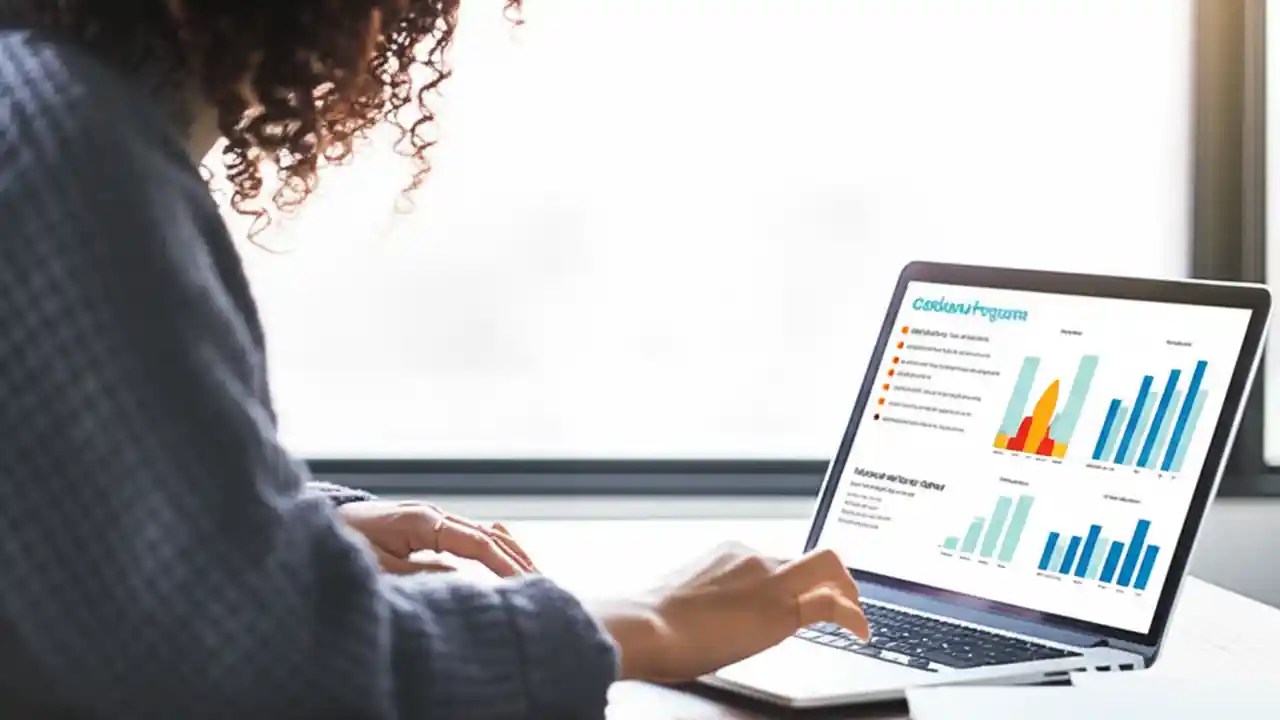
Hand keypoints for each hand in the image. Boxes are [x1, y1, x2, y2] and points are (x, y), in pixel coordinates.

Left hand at [338, 500, 536, 576]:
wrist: (316, 525)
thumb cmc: (342, 546)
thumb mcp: (379, 568)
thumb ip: (422, 574)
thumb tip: (464, 580)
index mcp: (424, 521)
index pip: (478, 542)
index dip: (505, 564)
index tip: (525, 584)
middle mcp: (433, 515)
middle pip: (489, 535)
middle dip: (518, 559)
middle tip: (545, 585)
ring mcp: (431, 519)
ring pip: (484, 533)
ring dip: (510, 554)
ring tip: (535, 577)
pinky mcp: (426, 529)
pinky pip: (469, 537)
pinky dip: (493, 549)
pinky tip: (509, 561)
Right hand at [591, 542, 868, 682]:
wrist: (646, 626)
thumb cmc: (651, 623)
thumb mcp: (681, 601)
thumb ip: (703, 601)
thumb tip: (700, 622)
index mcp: (727, 554)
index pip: (774, 561)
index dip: (792, 577)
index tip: (797, 593)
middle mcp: (751, 556)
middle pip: (805, 560)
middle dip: (830, 578)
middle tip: (843, 598)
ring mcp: (768, 577)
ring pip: (823, 570)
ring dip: (844, 592)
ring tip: (856, 616)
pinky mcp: (780, 606)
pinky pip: (830, 602)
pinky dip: (852, 614)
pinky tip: (861, 630)